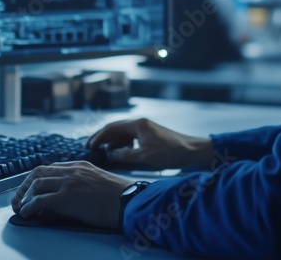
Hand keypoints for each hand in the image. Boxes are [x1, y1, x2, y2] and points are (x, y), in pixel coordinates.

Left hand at [11, 161, 130, 229]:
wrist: (130, 201)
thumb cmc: (120, 197)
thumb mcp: (99, 182)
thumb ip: (82, 183)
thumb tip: (67, 197)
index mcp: (80, 165)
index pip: (51, 167)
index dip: (36, 178)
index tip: (30, 187)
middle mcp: (72, 170)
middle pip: (39, 172)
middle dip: (25, 185)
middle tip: (19, 197)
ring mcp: (68, 182)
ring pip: (36, 184)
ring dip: (24, 196)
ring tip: (20, 207)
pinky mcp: (66, 197)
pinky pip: (39, 200)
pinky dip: (29, 206)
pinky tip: (26, 213)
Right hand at [85, 118, 213, 169]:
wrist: (193, 151)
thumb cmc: (170, 153)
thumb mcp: (144, 157)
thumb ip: (124, 155)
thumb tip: (110, 154)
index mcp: (137, 124)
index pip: (111, 128)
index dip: (98, 137)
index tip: (88, 146)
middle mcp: (140, 123)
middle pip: (116, 128)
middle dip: (102, 138)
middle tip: (90, 148)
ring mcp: (146, 128)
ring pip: (123, 133)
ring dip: (112, 142)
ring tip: (104, 153)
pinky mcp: (151, 135)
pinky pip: (131, 137)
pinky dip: (123, 144)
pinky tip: (121, 153)